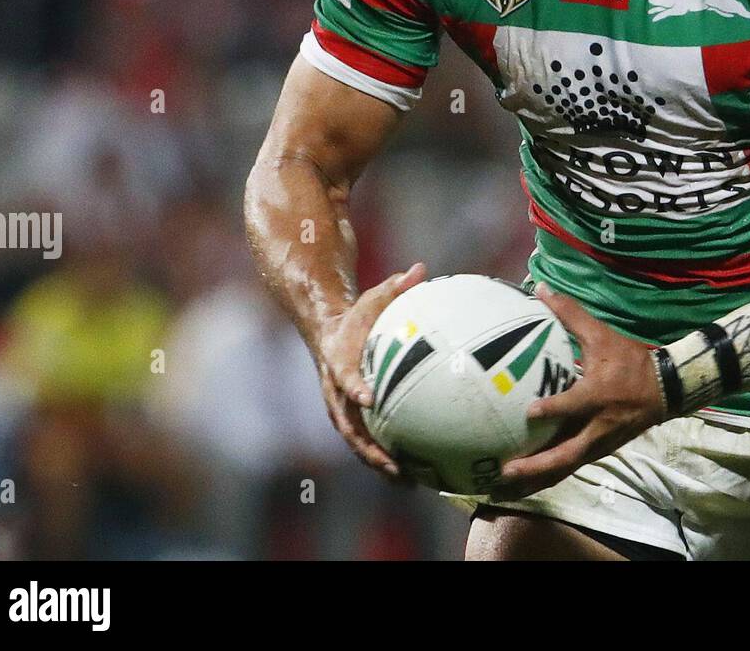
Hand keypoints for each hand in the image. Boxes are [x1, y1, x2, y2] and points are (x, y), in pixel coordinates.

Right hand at [313, 262, 427, 482]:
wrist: (328, 331)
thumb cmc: (359, 314)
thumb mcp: (374, 297)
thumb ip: (396, 286)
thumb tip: (421, 268)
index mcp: (339, 360)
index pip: (344, 375)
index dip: (354, 386)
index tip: (369, 398)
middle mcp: (335, 391)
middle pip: (348, 424)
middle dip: (368, 447)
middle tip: (393, 463)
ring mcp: (341, 408)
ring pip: (357, 442)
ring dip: (378, 463)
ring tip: (408, 482)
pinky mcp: (351, 418)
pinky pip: (367, 442)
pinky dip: (386, 460)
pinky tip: (415, 476)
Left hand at [496, 284, 665, 497]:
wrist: (666, 390)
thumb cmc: (630, 362)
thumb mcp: (603, 336)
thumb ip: (571, 314)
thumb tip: (541, 289)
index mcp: (598, 396)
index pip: (574, 406)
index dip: (554, 410)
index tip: (530, 412)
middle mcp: (596, 426)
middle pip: (565, 454)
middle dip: (536, 466)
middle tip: (506, 471)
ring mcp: (598, 444)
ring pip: (565, 468)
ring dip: (537, 479)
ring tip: (505, 489)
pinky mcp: (598, 451)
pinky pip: (570, 467)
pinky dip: (548, 477)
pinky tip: (526, 483)